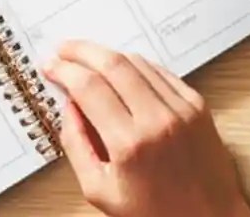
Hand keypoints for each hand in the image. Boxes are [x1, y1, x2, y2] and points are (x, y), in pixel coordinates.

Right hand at [44, 41, 249, 216]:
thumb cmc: (156, 213)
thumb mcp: (100, 190)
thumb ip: (77, 146)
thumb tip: (68, 107)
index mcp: (129, 144)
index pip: (88, 87)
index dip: (64, 71)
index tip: (51, 66)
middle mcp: (158, 120)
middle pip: (112, 64)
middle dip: (82, 51)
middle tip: (65, 50)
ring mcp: (181, 110)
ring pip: (138, 63)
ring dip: (109, 55)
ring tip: (90, 59)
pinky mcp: (197, 106)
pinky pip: (162, 72)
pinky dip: (138, 65)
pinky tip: (123, 69)